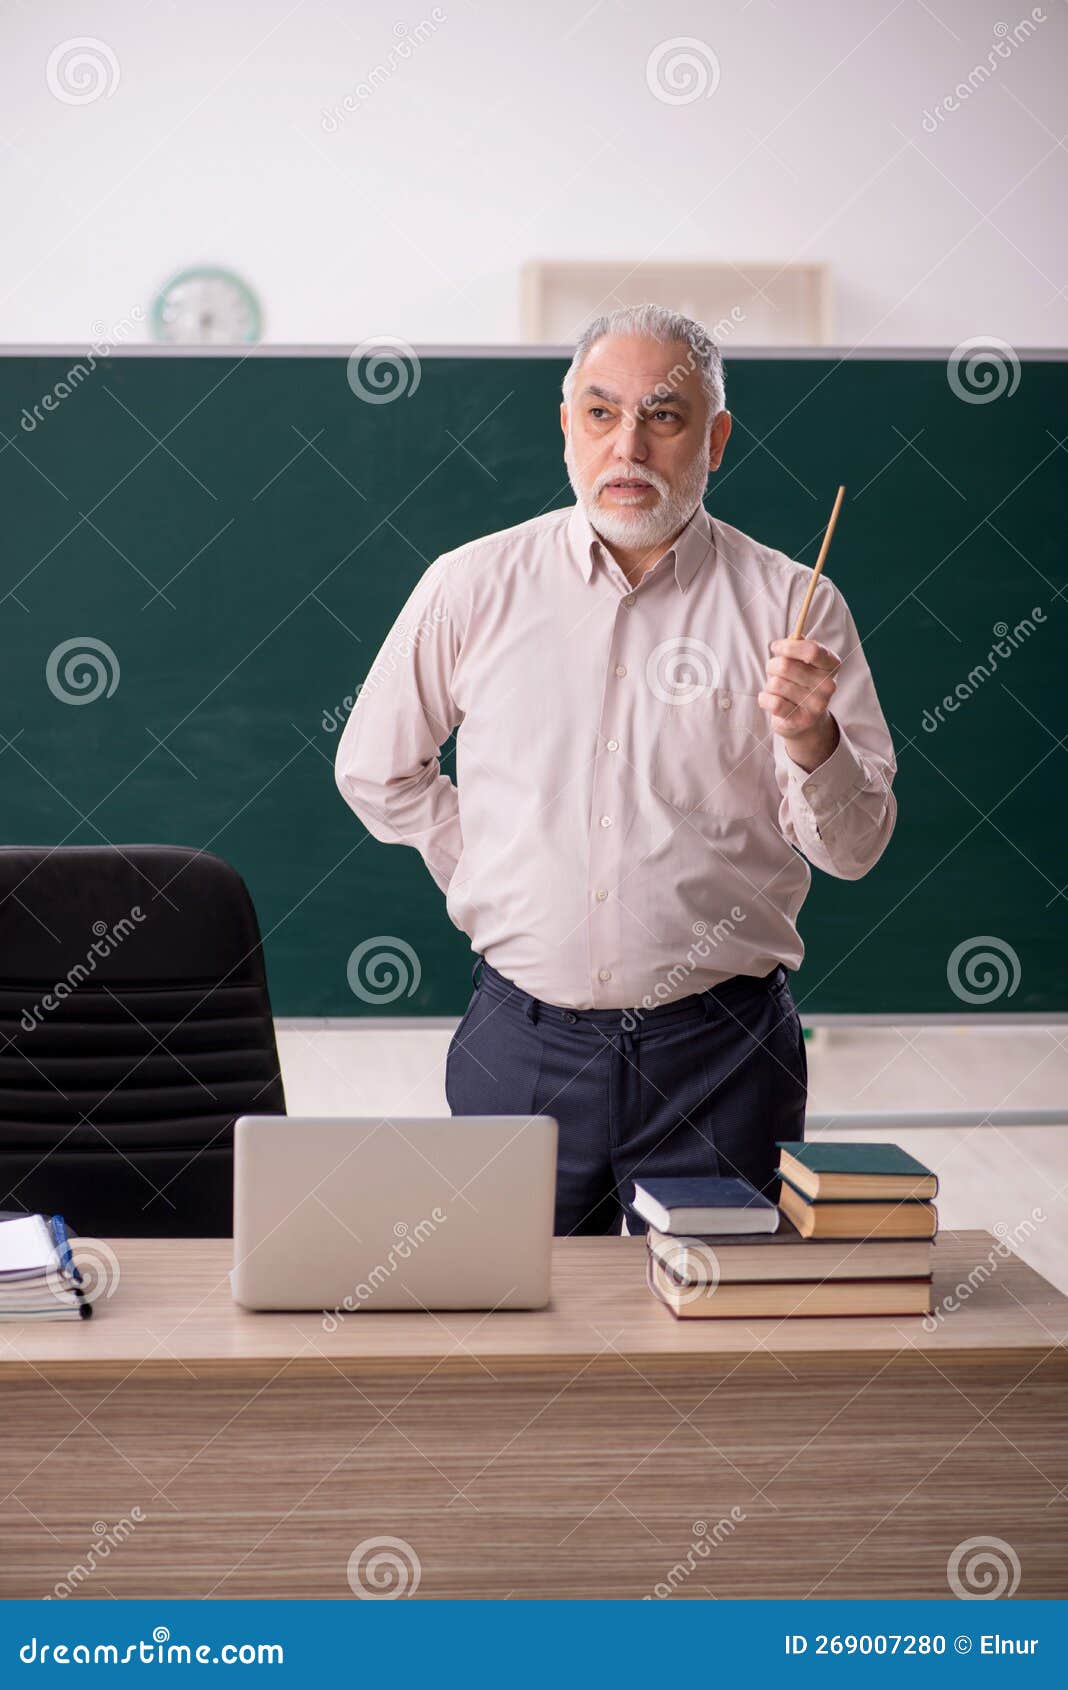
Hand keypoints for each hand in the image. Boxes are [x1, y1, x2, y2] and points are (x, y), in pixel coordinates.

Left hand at [759, 637, 840, 771]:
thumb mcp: (803, 662)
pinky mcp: (800, 720)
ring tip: (776, 689)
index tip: (775, 647)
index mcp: (832, 665)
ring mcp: (816, 705)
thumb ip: (798, 647)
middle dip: (772, 665)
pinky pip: (772, 702)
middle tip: (773, 671)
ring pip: (776, 683)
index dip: (788, 647)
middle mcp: (828, 685)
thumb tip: (792, 637)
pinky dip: (764, 698)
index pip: (811, 650)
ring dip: (769, 684)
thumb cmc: (800, 683)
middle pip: (785, 665)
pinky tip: (770, 700)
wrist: (805, 722)